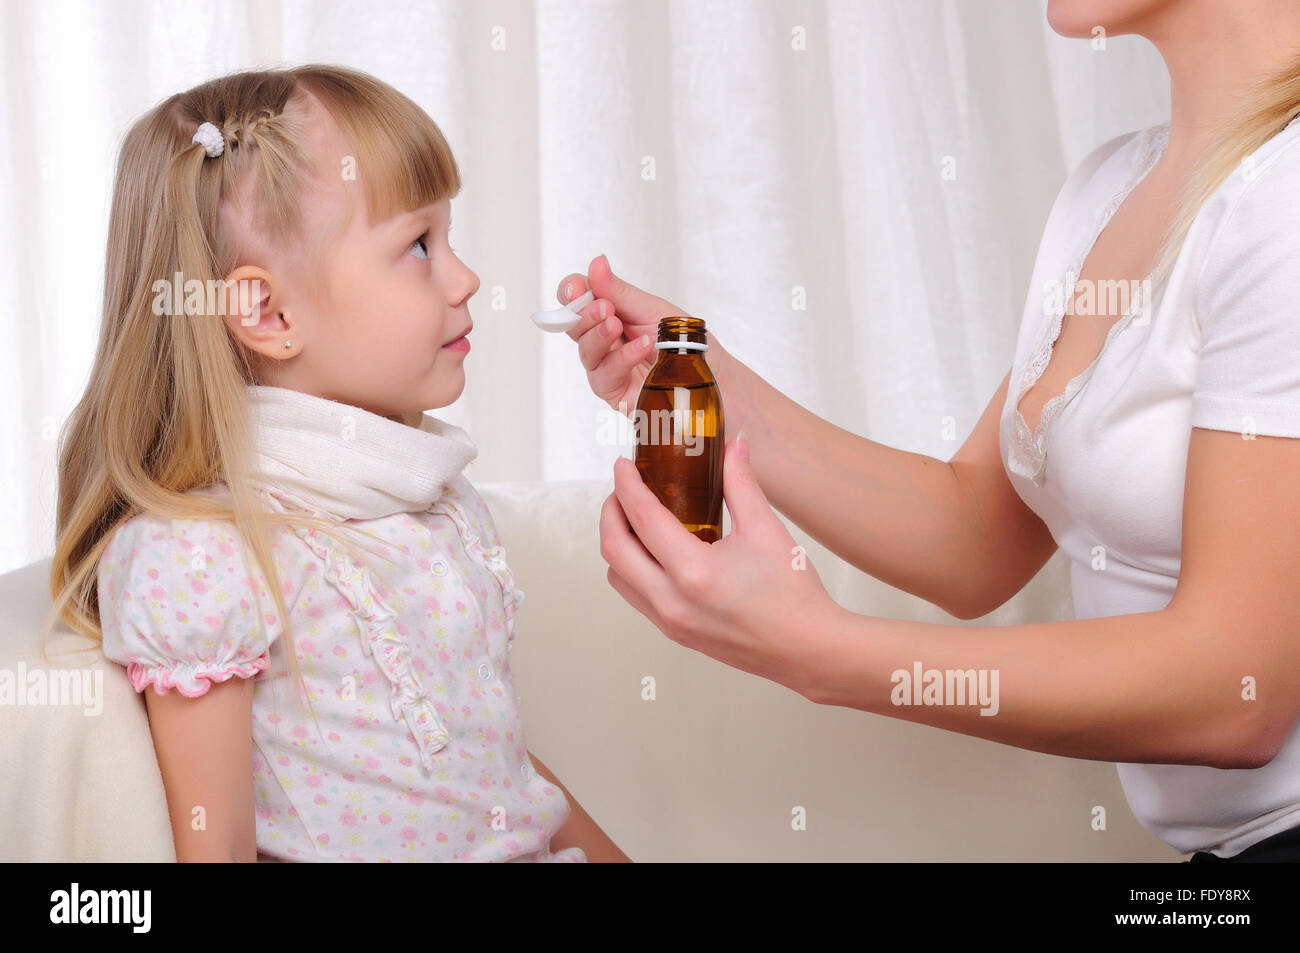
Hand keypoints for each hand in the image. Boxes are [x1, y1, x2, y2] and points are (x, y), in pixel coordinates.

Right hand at [556, 254, 683, 414]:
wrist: (716, 376)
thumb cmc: (687, 343)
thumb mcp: (654, 310)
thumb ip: (620, 292)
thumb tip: (596, 264)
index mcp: (611, 315)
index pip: (577, 301)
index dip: (570, 293)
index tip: (577, 288)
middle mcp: (605, 342)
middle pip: (574, 327)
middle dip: (584, 315)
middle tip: (604, 308)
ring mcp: (609, 368)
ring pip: (586, 354)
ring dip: (598, 336)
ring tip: (617, 326)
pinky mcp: (617, 394)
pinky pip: (605, 377)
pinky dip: (621, 359)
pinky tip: (640, 348)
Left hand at [598, 432, 837, 699]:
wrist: (807, 648)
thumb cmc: (793, 595)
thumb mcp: (766, 530)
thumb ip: (741, 483)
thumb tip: (732, 446)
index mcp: (693, 572)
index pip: (642, 519)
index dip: (627, 486)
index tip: (623, 466)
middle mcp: (672, 601)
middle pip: (614, 549)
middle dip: (610, 512)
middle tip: (622, 489)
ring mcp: (670, 621)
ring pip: (618, 577)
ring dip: (617, 543)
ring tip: (634, 519)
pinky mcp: (675, 633)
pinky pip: (635, 596)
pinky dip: (632, 568)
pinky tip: (653, 551)